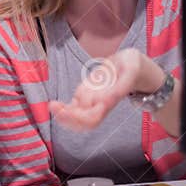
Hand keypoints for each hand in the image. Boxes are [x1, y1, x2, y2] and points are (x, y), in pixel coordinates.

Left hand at [49, 48, 164, 130]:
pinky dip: (64, 108)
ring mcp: (92, 100)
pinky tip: (55, 104)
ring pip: (77, 115)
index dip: (79, 117)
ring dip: (63, 115)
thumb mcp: (130, 70)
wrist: (133, 64)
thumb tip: (105, 101)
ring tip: (52, 106)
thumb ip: (121, 86)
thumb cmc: (132, 66)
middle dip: (68, 118)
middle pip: (83, 121)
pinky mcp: (87, 93)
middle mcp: (99, 104)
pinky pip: (75, 106)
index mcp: (109, 101)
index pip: (93, 117)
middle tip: (53, 107)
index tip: (65, 110)